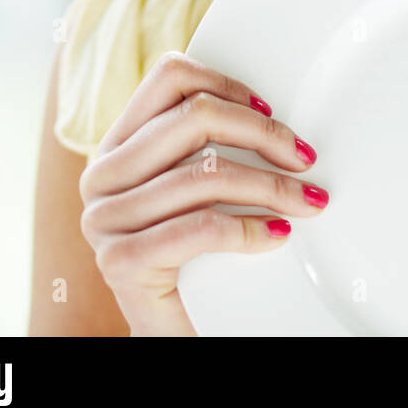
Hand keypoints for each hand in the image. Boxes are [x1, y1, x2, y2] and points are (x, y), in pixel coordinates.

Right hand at [78, 51, 327, 334]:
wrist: (177, 330)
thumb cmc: (196, 256)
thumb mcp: (196, 189)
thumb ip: (208, 146)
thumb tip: (274, 113)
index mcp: (118, 144)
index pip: (169, 77)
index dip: (228, 85)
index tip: (270, 112)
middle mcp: (101, 175)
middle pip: (196, 118)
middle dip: (264, 135)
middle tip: (303, 158)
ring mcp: (104, 220)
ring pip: (207, 173)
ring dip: (273, 187)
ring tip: (306, 201)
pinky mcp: (121, 262)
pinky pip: (202, 228)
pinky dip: (252, 229)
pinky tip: (279, 235)